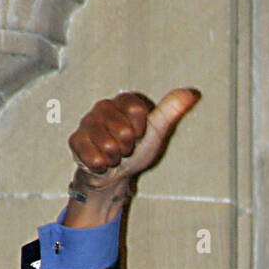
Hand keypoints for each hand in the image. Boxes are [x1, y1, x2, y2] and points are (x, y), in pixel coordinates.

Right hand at [68, 88, 200, 188]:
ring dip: (115, 158)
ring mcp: (87, 122)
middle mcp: (104, 106)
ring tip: (114, 154)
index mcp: (124, 101)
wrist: (117, 174)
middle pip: (123, 130)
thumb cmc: (137, 150)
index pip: (138, 111)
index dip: (141, 129)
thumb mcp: (158, 130)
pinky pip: (91, 156)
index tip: (140, 133)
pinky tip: (101, 161)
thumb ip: (172, 110)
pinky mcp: (76, 140)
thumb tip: (192, 94)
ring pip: (107, 145)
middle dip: (128, 147)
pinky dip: (100, 165)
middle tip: (126, 147)